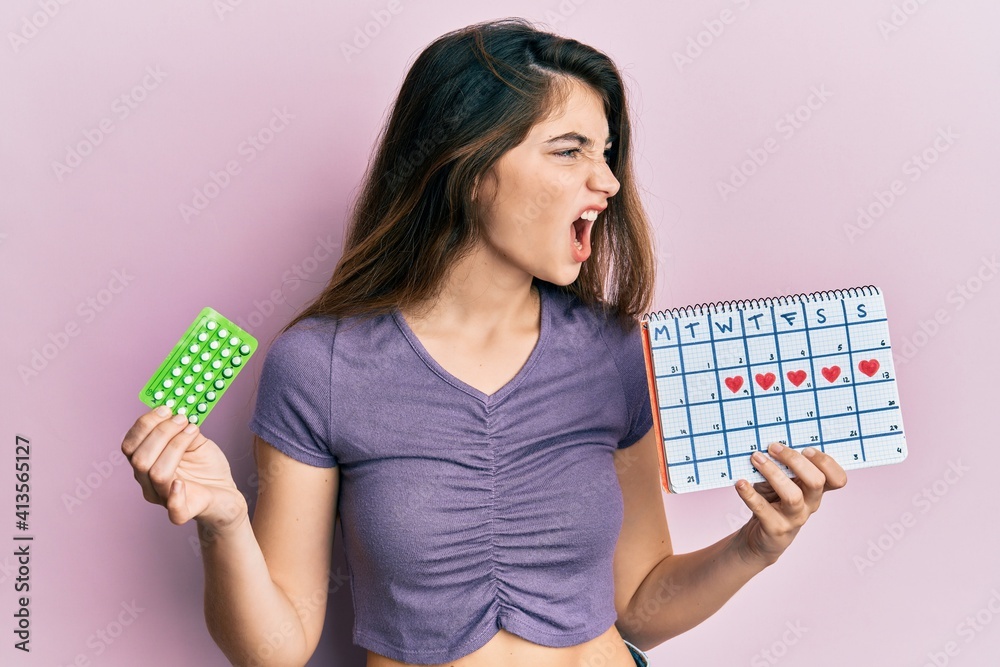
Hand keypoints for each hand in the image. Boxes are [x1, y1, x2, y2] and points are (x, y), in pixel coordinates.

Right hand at [122, 407, 248, 532]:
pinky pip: (174, 510)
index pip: (130, 445)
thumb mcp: (194, 440)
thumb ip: (182, 427)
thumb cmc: (205, 467)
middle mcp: (148, 482)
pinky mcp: (184, 511)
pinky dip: (175, 496)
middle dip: (161, 433)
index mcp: (146, 463)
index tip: (165, 409)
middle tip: (182, 419)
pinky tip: (182, 482)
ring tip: (192, 432)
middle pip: (139, 458)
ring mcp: (164, 498)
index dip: (144, 425)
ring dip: (175, 447)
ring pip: (157, 474)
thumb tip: (178, 409)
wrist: (225, 493)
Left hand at [732, 442, 847, 567]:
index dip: (826, 462)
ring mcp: (794, 518)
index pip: (837, 479)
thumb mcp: (782, 482)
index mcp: (816, 490)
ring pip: (792, 496)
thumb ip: (783, 466)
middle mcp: (810, 504)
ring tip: (756, 458)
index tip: (806, 449)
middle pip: (816, 482)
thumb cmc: (773, 501)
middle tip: (773, 447)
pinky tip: (741, 483)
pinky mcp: (775, 528)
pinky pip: (763, 510)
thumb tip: (768, 441)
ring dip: (773, 473)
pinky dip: (750, 495)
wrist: (761, 537)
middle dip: (795, 461)